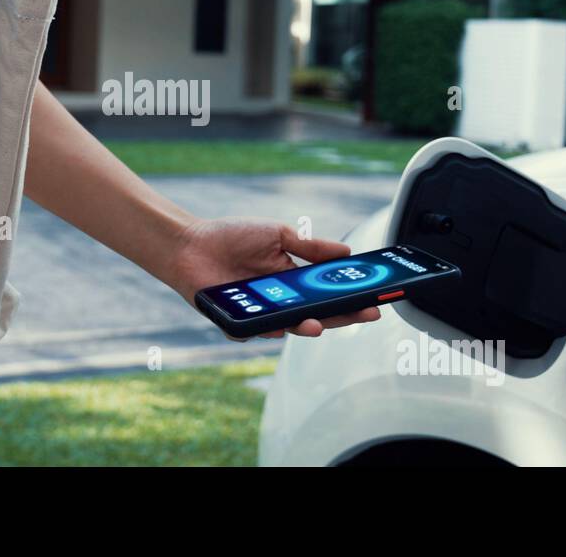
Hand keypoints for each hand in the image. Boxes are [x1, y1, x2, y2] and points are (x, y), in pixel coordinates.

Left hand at [164, 217, 381, 338]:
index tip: (375, 299)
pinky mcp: (236, 323)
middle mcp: (280, 302)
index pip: (329, 295)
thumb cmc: (232, 236)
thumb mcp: (278, 234)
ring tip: (318, 323)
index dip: (352, 299)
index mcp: (294, 281)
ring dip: (303, 326)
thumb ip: (311, 247)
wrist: (190, 244)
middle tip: (363, 314)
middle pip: (317, 315)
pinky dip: (262, 330)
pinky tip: (275, 326)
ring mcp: (260, 314)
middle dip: (341, 316)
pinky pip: (251, 332)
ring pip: (287, 328)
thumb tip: (347, 252)